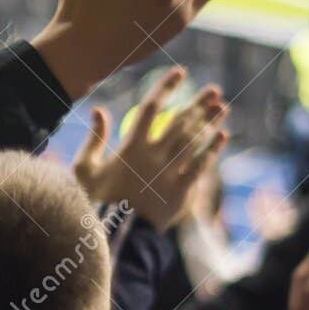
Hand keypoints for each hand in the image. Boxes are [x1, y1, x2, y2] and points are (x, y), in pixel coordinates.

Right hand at [71, 68, 228, 228]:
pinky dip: (212, 150)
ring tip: (223, 107)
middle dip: (198, 104)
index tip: (180, 72)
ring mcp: (169, 175)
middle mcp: (153, 157)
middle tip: (214, 90)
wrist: (112, 236)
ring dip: (210, 122)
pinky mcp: (180, 193)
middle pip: (180, 122)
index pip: (151, 108)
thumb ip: (94, 138)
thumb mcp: (85, 169)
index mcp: (130, 147)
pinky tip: (222, 137)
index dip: (166, 87)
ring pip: (194, 142)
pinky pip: (200, 167)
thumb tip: (99, 109)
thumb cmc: (95, 201)